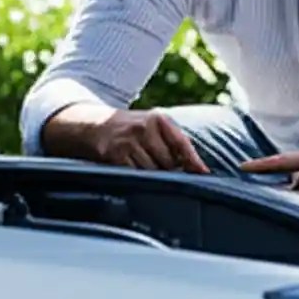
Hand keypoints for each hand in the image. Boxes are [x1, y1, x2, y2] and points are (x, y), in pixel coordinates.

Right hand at [91, 109, 208, 173]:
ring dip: (154, 177)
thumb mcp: (153, 126)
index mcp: (158, 120)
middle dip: (170, 172)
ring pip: (152, 171)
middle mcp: (144, 128)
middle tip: (168, 175)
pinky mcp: (115, 155)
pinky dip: (139, 179)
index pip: (181, 143)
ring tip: (150, 173)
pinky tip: (137, 177)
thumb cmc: (133, 129)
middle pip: (167, 162)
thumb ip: (173, 141)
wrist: (95, 125)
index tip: (204, 174)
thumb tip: (196, 167)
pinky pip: (134, 174)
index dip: (193, 160)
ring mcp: (128, 142)